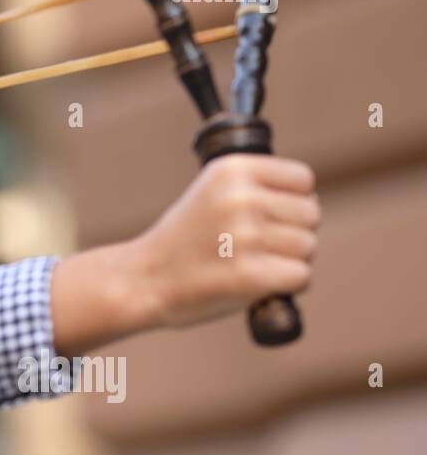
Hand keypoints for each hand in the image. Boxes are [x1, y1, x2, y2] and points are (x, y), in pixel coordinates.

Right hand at [50, 155, 318, 354]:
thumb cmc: (182, 240)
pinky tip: (255, 284)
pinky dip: (285, 285)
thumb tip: (311, 201)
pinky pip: (302, 276)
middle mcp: (241, 198)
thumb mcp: (211, 192)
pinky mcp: (252, 276)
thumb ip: (256, 188)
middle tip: (252, 246)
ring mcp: (246, 237)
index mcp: (231, 169)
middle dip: (291, 232)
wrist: (142, 279)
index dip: (291, 201)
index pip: (302, 180)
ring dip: (288, 260)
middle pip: (310, 214)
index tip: (264, 217)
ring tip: (249, 263)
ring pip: (308, 247)